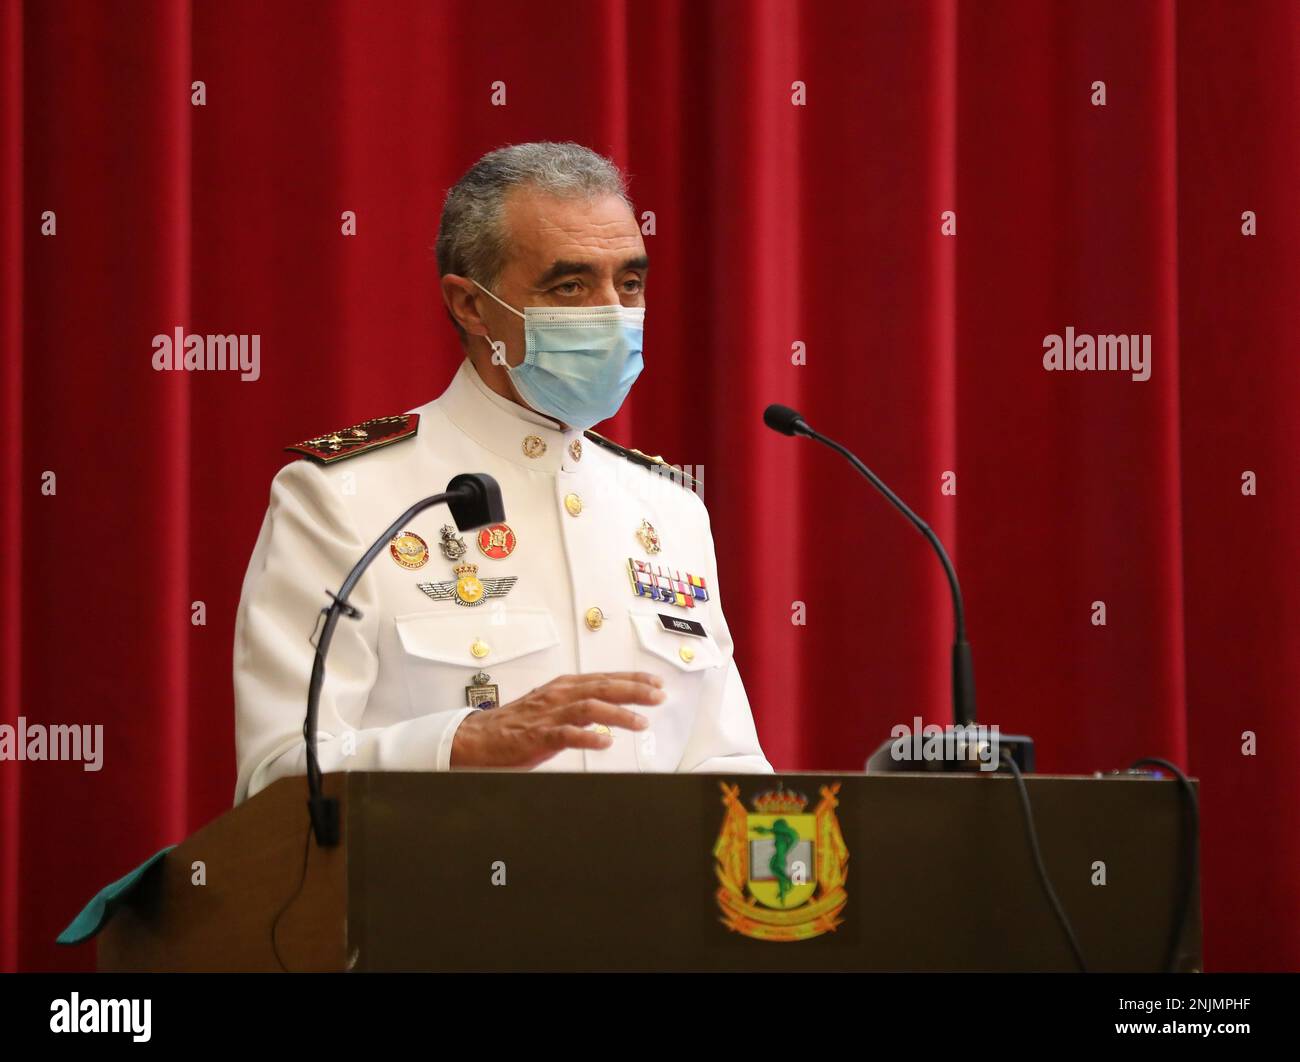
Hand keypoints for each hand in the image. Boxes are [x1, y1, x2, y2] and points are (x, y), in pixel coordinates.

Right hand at [450, 671, 665, 768]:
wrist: (479, 738)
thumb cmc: (517, 724)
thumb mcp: (553, 706)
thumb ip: (580, 704)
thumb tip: (612, 706)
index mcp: (563, 687)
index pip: (604, 678)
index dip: (632, 679)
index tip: (656, 682)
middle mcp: (558, 695)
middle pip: (602, 687)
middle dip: (634, 691)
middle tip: (659, 697)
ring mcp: (548, 715)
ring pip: (589, 708)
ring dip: (618, 715)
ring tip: (641, 723)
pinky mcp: (537, 736)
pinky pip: (566, 735)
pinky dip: (587, 737)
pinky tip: (605, 743)